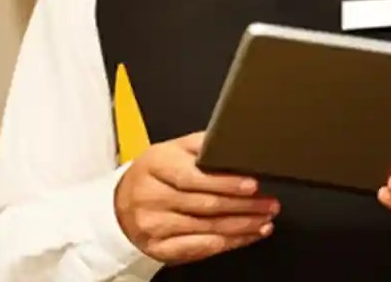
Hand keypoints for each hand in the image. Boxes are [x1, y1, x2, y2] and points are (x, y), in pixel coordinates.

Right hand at [115, 131, 278, 265]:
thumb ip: (200, 146)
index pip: (193, 175)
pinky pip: (199, 248)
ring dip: (242, 226)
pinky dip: (227, 243)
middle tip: (269, 204)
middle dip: (244, 206)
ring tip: (264, 219)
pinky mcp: (157, 247)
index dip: (226, 182)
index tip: (252, 184)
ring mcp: (153, 224)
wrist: (121, 205)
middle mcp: (151, 195)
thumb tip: (233, 142)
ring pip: (207, 227)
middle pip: (205, 204)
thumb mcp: (170, 150)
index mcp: (155, 164)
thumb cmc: (153, 175)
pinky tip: (245, 236)